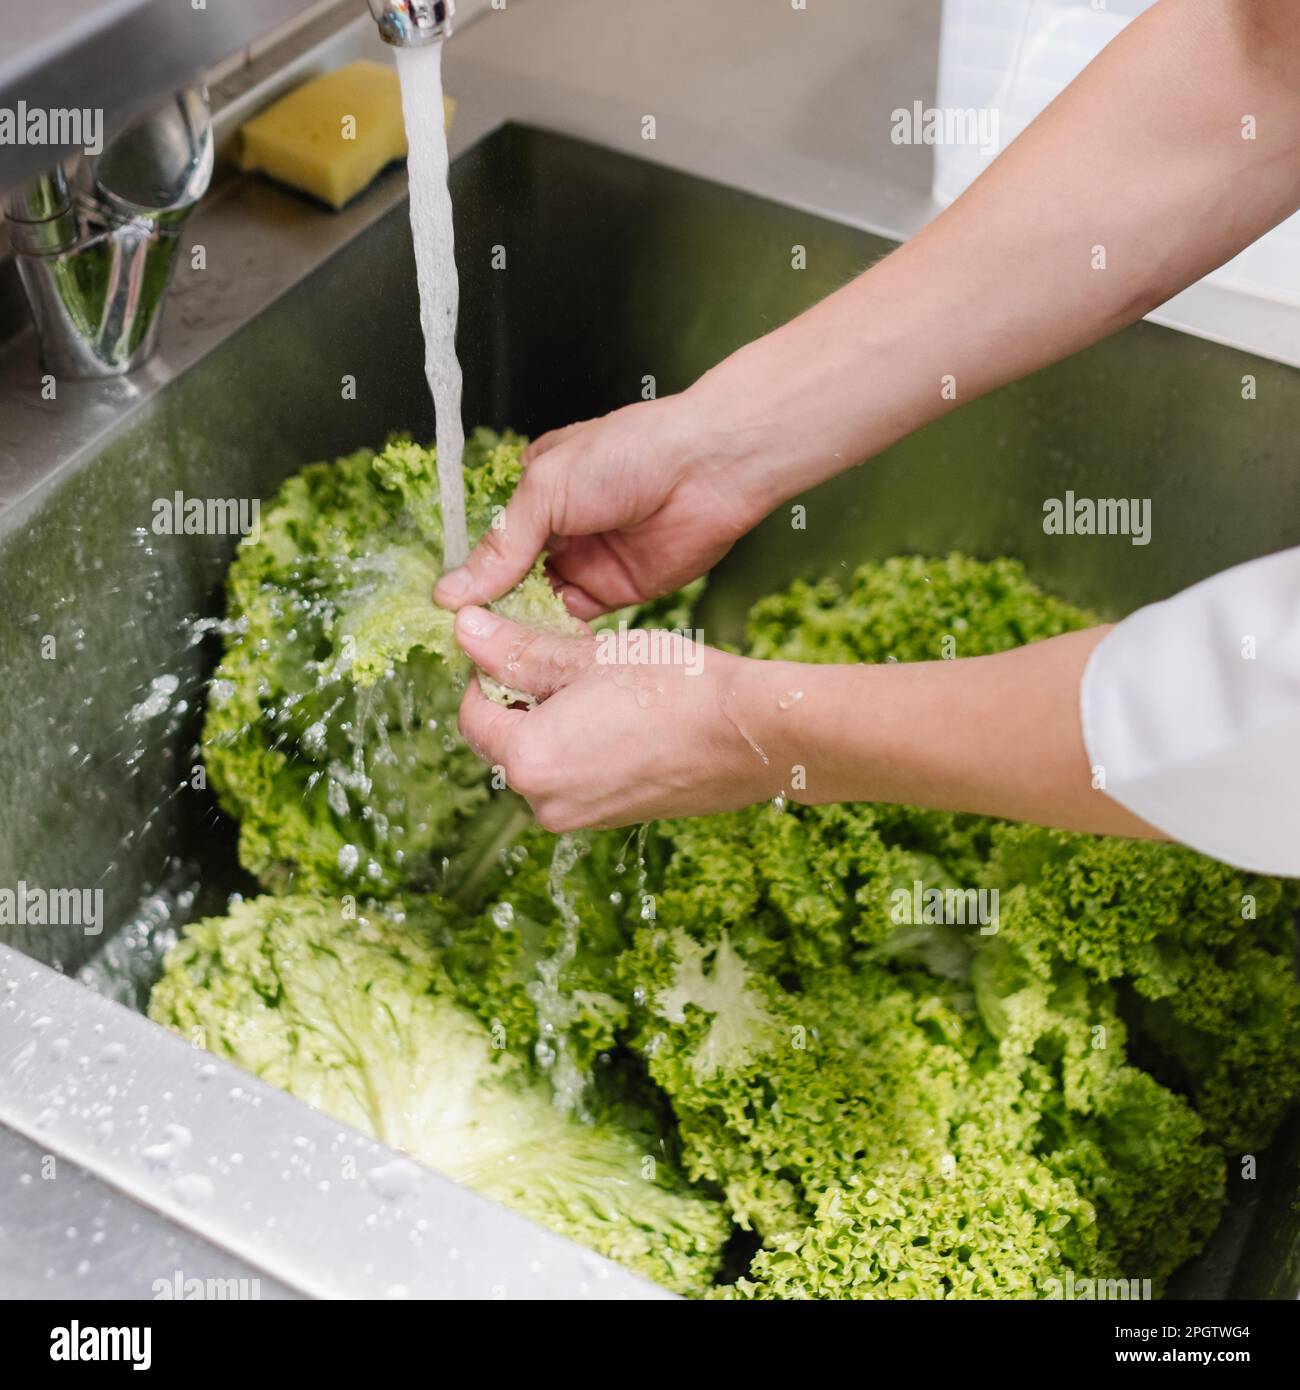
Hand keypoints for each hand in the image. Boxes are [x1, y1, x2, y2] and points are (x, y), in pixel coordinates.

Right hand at [434, 393, 763, 618]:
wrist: (709, 469)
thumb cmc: (631, 454)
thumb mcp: (546, 491)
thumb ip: (501, 547)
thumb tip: (453, 590)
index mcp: (537, 491)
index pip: (491, 542)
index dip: (469, 575)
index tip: (442, 610)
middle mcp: (560, 528)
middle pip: (512, 579)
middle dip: (489, 608)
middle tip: (460, 640)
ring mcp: (588, 561)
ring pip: (540, 605)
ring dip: (519, 626)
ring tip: (487, 652)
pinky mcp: (618, 591)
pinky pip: (576, 623)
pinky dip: (555, 636)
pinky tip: (531, 651)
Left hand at [452, 606, 774, 829]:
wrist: (752, 732)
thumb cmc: (673, 687)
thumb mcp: (588, 657)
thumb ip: (519, 650)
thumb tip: (465, 629)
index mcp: (527, 761)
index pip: (472, 714)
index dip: (486, 670)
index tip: (517, 639)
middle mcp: (545, 803)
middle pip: (503, 741)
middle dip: (521, 695)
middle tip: (562, 653)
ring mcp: (582, 816)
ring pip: (541, 758)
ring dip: (552, 718)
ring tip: (597, 678)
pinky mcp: (614, 818)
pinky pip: (576, 776)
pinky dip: (581, 742)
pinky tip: (619, 709)